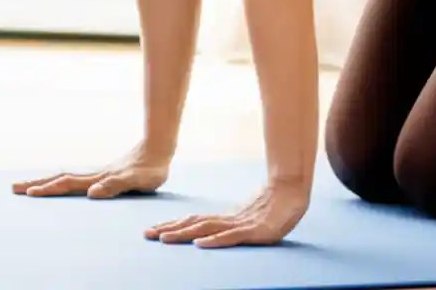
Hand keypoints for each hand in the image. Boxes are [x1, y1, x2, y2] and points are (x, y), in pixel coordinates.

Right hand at [11, 143, 169, 198]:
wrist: (158, 148)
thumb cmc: (150, 169)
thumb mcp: (137, 181)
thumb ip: (115, 186)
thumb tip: (92, 195)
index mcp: (98, 179)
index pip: (67, 184)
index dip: (49, 189)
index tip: (29, 194)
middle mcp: (93, 176)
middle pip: (59, 179)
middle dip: (36, 184)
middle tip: (13, 188)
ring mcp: (97, 175)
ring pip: (65, 178)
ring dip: (45, 182)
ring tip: (28, 186)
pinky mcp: (103, 176)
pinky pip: (75, 180)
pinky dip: (60, 182)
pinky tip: (59, 183)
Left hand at [145, 180, 310, 247]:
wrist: (290, 192)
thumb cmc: (269, 208)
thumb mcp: (244, 220)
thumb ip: (227, 226)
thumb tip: (208, 232)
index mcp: (222, 218)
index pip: (191, 221)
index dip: (171, 225)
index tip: (151, 230)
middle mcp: (225, 220)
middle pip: (191, 224)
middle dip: (168, 230)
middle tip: (146, 235)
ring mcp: (238, 225)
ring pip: (205, 230)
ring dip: (183, 234)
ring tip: (164, 239)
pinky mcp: (252, 232)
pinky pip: (230, 237)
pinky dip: (214, 240)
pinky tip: (200, 243)